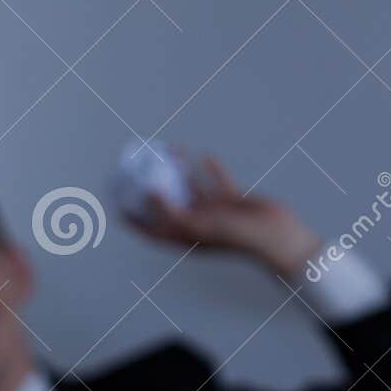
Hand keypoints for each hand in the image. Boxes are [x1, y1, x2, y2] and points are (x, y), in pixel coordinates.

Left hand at [129, 152, 322, 280]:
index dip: (134, 221)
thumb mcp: (197, 225)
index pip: (152, 230)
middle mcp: (198, 225)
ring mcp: (216, 213)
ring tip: (171, 153)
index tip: (116, 205)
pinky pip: (217, 181)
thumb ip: (171, 210)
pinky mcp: (233, 201)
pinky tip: (201, 157)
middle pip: (168, 206)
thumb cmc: (236, 236)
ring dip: (181, 173)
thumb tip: (148, 191)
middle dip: (154, 188)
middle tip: (139, 169)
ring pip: (192, 190)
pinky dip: (209, 170)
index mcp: (187, 238)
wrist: (275, 235)